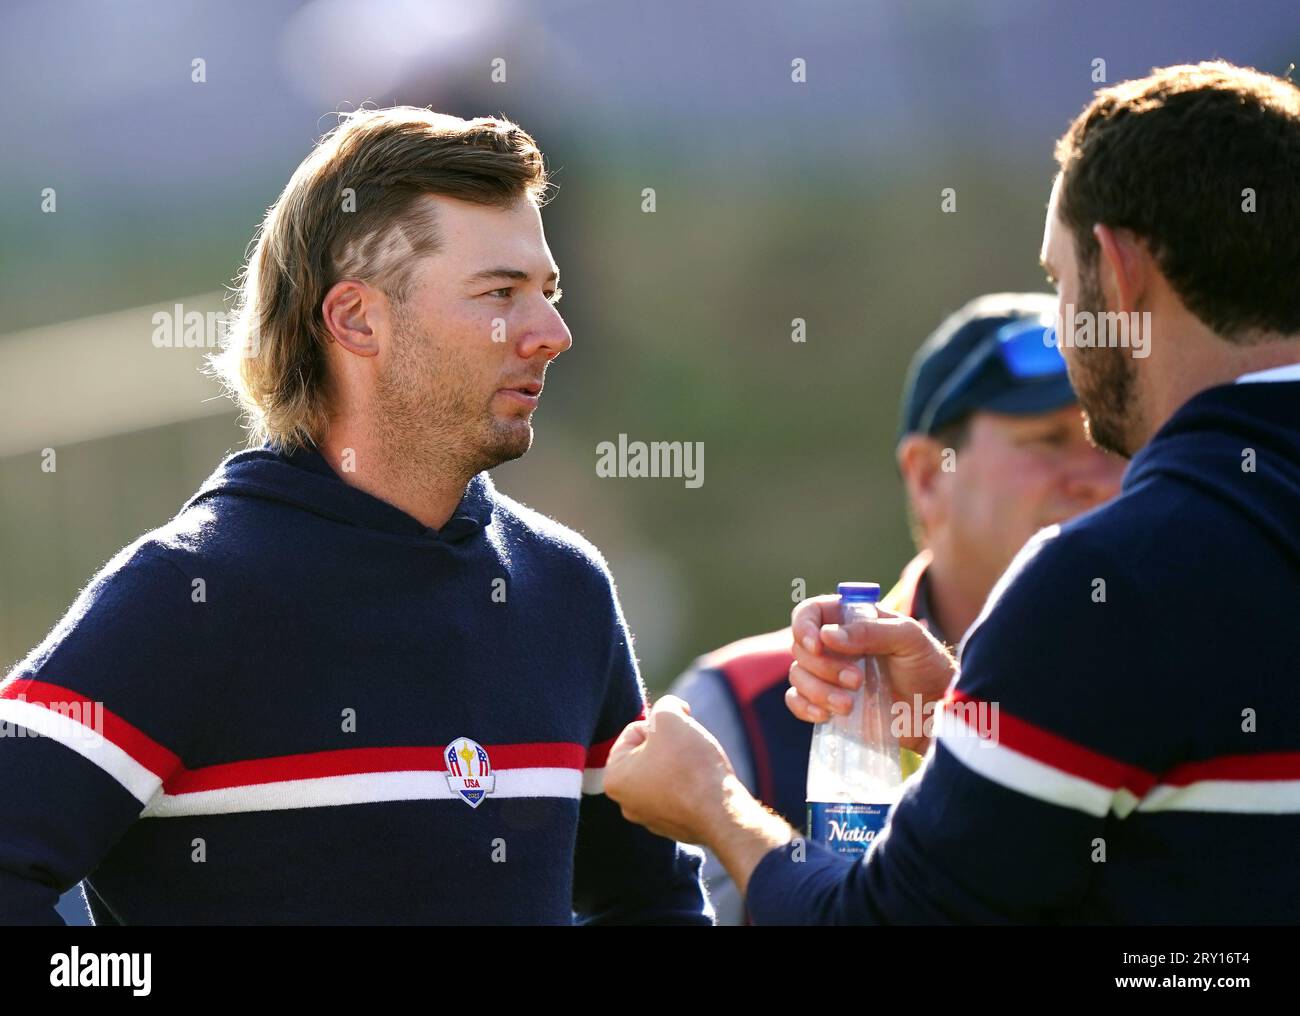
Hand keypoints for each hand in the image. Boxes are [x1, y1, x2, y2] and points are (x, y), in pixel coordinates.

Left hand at [603, 695, 735, 844]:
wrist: (722, 813)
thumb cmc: (690, 765)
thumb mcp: (670, 717)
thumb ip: (664, 704)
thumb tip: (672, 709)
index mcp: (614, 779)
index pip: (634, 731)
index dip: (660, 726)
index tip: (678, 735)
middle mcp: (626, 804)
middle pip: (648, 753)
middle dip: (670, 744)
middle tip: (689, 748)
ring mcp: (651, 818)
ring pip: (665, 772)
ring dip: (681, 762)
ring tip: (698, 767)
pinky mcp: (675, 827)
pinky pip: (680, 793)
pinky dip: (692, 784)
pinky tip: (704, 786)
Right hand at [785, 594, 957, 751]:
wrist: (934, 712)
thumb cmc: (927, 666)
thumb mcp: (910, 639)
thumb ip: (871, 631)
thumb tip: (827, 635)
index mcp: (849, 620)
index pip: (810, 612)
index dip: (804, 626)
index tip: (817, 645)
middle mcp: (833, 645)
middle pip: (800, 647)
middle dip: (824, 667)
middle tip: (857, 681)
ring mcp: (827, 675)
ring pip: (798, 675)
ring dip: (818, 690)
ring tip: (848, 705)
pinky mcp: (826, 702)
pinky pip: (796, 701)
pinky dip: (804, 707)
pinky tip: (825, 715)